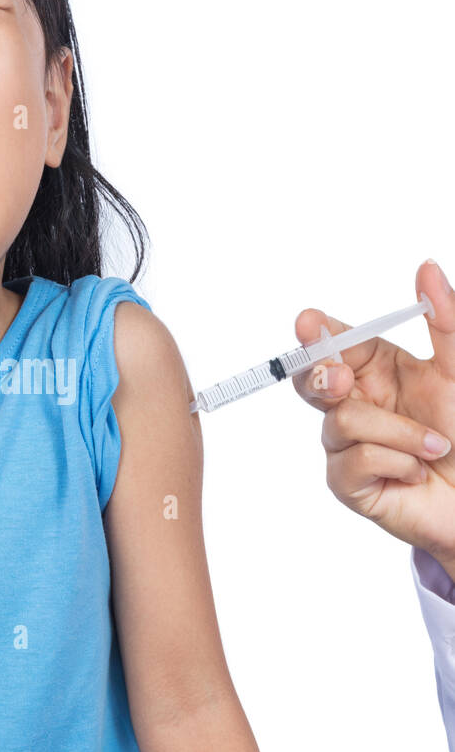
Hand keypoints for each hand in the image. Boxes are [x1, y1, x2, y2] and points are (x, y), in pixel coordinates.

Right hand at [292, 260, 454, 579]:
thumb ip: (444, 321)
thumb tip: (425, 267)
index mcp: (379, 370)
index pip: (337, 343)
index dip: (317, 332)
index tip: (310, 322)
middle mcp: (358, 403)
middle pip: (310, 379)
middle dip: (318, 374)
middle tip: (339, 377)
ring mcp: (348, 444)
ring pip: (341, 422)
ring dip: (398, 433)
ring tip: (435, 447)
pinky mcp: (348, 483)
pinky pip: (353, 460)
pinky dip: (395, 463)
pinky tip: (416, 474)